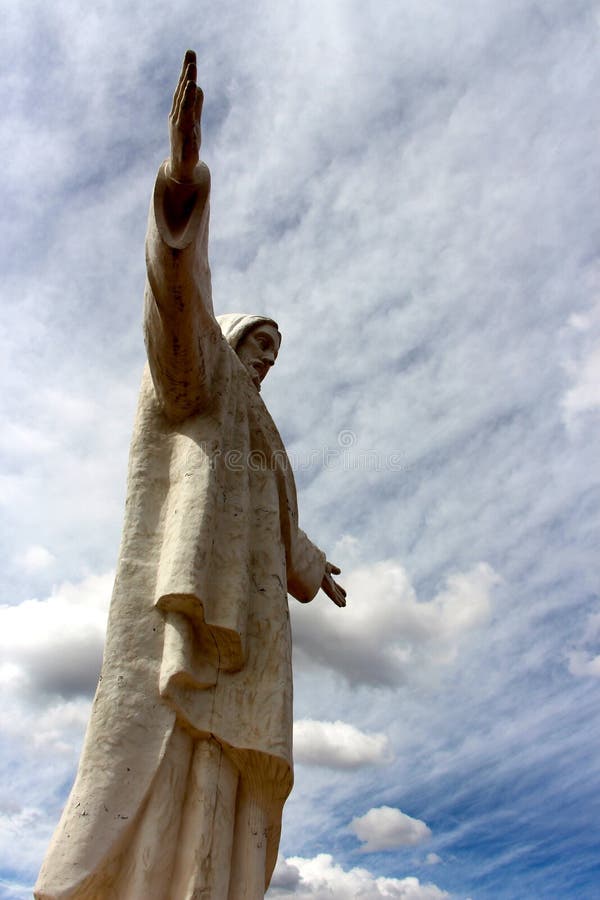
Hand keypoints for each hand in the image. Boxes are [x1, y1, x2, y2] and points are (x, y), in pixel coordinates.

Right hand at [168, 50, 203, 181]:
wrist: (181, 167)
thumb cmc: (187, 144)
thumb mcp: (194, 121)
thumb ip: (196, 105)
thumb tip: (199, 88)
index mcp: (180, 110)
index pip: (183, 87)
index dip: (187, 70)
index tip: (191, 53)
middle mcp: (177, 114)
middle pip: (182, 90)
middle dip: (187, 72)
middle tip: (190, 53)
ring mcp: (179, 125)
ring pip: (184, 103)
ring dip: (188, 88)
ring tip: (192, 75)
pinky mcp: (184, 136)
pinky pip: (187, 118)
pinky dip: (190, 106)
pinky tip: (194, 94)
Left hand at [321, 562, 346, 607]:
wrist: (313, 564)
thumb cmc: (317, 564)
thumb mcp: (328, 567)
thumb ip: (334, 569)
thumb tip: (339, 572)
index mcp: (327, 580)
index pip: (335, 587)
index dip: (340, 591)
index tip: (345, 595)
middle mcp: (326, 584)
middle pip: (334, 593)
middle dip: (339, 598)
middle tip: (344, 604)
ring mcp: (325, 586)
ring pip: (333, 595)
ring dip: (338, 601)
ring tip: (343, 606)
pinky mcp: (324, 586)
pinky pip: (331, 594)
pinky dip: (335, 599)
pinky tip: (339, 603)